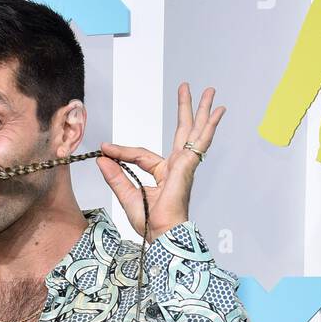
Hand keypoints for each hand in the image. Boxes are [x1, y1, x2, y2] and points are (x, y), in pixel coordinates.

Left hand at [95, 83, 225, 239]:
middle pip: (182, 131)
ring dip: (201, 109)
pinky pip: (201, 141)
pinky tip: (219, 111)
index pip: (141, 155)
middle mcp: (177, 166)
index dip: (121, 151)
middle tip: (186, 87)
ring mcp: (185, 164)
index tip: (105, 148)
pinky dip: (210, 126)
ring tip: (208, 91)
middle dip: (185, 109)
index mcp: (163, 174)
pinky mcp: (189, 165)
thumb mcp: (127, 195)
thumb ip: (115, 175)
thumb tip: (102, 158)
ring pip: (194, 130)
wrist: (162, 233)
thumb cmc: (151, 223)